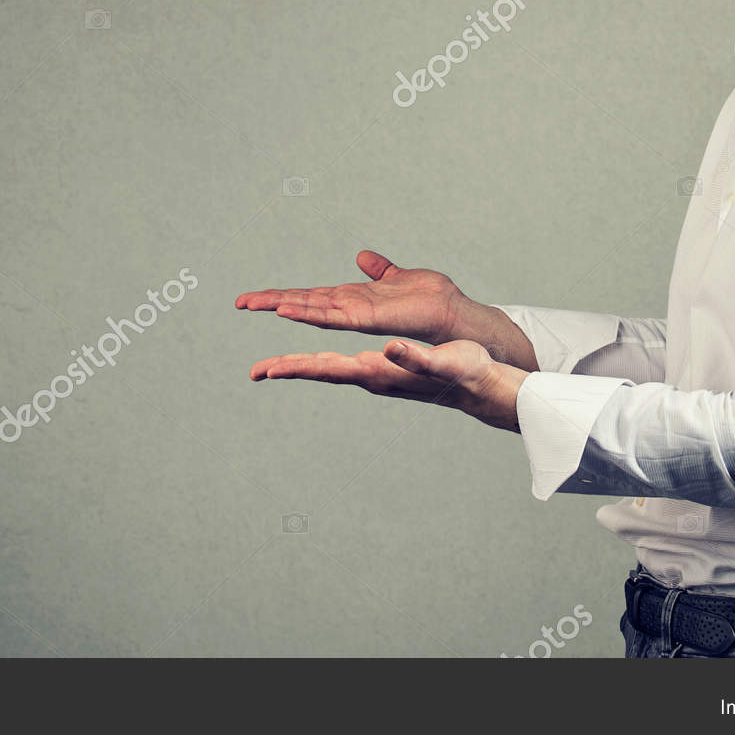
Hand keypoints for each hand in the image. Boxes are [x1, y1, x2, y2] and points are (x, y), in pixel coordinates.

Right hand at [235, 250, 469, 346]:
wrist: (454, 312)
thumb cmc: (430, 297)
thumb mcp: (398, 276)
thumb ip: (379, 269)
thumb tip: (363, 257)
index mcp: (354, 298)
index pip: (311, 296)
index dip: (283, 295)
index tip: (256, 296)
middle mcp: (350, 307)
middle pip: (304, 303)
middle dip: (272, 301)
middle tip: (240, 301)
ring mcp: (358, 314)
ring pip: (313, 309)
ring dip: (285, 305)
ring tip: (257, 303)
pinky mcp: (369, 318)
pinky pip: (334, 314)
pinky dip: (310, 311)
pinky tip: (289, 309)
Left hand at [249, 338, 526, 431]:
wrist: (479, 386)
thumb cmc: (463, 370)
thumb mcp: (439, 359)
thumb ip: (413, 355)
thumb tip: (388, 348)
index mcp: (378, 372)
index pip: (329, 370)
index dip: (298, 368)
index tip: (269, 370)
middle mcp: (372, 377)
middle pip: (321, 372)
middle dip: (288, 369)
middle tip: (255, 372)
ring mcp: (377, 376)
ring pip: (330, 371)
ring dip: (302, 367)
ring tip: (274, 368)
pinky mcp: (384, 372)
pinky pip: (345, 367)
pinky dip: (323, 362)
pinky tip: (318, 360)